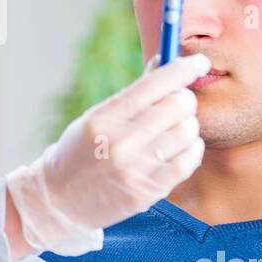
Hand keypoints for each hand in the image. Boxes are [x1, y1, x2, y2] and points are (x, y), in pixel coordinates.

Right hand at [5, 53, 208, 253]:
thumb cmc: (81, 151)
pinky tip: (179, 148)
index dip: (183, 68)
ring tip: (174, 130)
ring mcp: (137, 168)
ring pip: (189, 131)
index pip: (154, 83)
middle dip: (184, 99)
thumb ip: (134, 93)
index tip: (200, 63)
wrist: (61, 201)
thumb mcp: (97, 117)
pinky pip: (190, 160)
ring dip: (187, 126)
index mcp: (105, 117)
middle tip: (179, 103)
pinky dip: (191, 149)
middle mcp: (121, 141)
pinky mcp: (150, 190)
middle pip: (179, 105)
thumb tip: (166, 61)